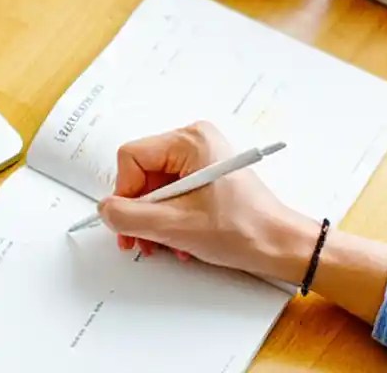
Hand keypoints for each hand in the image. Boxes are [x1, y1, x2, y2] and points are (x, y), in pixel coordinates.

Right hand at [97, 121, 317, 282]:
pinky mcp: (206, 177)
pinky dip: (169, 219)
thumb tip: (104, 210)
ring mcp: (201, 159)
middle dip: (138, 211)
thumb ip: (130, 216)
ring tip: (161, 245)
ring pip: (155, 187)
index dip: (125, 192)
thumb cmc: (244, 230)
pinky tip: (178, 241)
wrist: (282, 247)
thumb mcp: (175, 225)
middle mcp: (195, 142)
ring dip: (153, 220)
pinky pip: (172, 194)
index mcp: (190, 140)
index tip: (129, 221)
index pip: (131, 157)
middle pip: (142, 173)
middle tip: (138, 240)